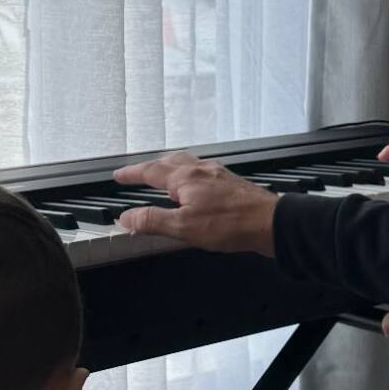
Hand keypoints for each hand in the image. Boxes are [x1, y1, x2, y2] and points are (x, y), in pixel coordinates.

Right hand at [114, 153, 276, 254]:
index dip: (131, 174)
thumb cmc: (232, 224)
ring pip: (187, 163)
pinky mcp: (230, 183)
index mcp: (185, 178)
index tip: (118, 175)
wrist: (270, 223)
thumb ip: (152, 221)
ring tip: (163, 174)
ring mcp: (217, 174)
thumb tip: (127, 218)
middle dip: (149, 167)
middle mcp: (201, 170)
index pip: (149, 171)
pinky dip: (189, 173)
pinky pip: (202, 171)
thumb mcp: (184, 227)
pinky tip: (196, 184)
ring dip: (169, 167)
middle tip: (136, 173)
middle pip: (168, 161)